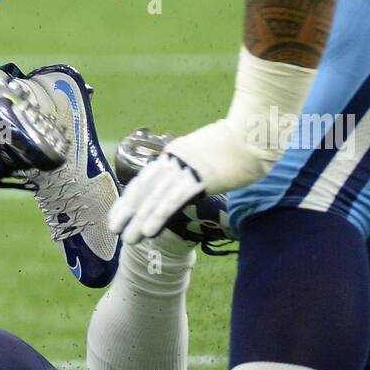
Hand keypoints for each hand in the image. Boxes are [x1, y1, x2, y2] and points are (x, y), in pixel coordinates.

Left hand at [109, 118, 268, 243]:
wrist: (255, 131)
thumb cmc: (240, 142)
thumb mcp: (210, 152)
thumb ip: (197, 165)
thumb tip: (193, 178)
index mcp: (175, 153)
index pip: (146, 178)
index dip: (131, 197)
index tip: (119, 212)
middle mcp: (175, 159)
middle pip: (145, 187)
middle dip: (128, 210)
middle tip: (114, 229)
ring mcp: (186, 168)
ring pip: (156, 197)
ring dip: (140, 219)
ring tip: (129, 238)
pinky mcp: (200, 178)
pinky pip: (175, 199)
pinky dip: (159, 215)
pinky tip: (149, 230)